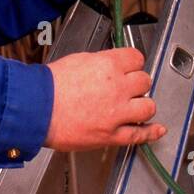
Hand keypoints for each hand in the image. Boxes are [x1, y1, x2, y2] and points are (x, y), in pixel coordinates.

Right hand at [43, 47, 165, 151]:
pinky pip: (140, 134)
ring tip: (133, 106)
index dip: (132, 63)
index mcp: (109, 65)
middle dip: (136, 83)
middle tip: (126, 88)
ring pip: (148, 106)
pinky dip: (151, 132)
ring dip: (142, 105)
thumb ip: (101, 63)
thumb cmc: (50, 85)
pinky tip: (157, 129)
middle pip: (145, 81)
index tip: (130, 68)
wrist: (37, 109)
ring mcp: (117, 113)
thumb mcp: (78, 60)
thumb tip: (111, 65)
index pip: (136, 58)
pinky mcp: (112, 135)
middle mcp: (118, 88)